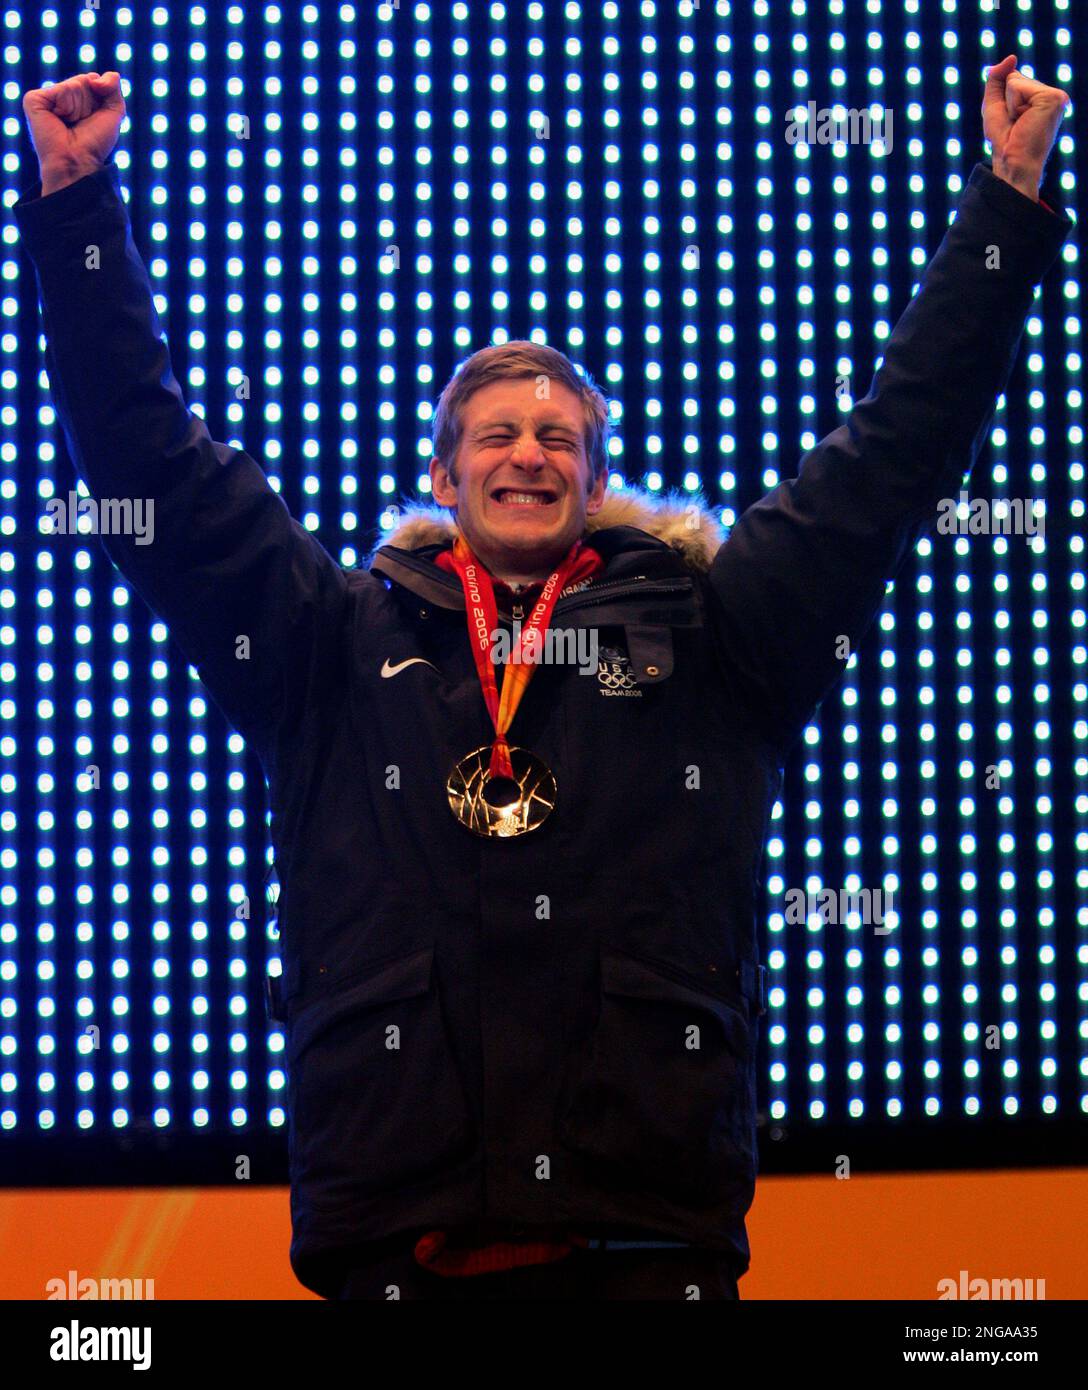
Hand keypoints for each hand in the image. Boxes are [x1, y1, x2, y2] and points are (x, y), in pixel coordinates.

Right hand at [22, 71, 125, 194]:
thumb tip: (97, 75)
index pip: (94, 81)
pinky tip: (59, 119)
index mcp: (77, 99)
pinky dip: (66, 105)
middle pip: (85, 80)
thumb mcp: (114, 113)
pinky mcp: (34, 100)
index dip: (101, 98)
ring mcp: (46, 98)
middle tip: (81, 123)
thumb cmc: (95, 143)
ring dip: (79, 107)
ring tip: (70, 123)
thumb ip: (113, 86)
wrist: (78, 161)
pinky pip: (60, 89)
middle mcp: (61, 97)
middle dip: (90, 103)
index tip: (94, 119)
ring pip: (74, 84)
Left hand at [982, 54, 1068, 201]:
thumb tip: (1011, 57)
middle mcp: (1053, 96)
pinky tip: (1024, 120)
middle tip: (1015, 124)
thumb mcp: (995, 105)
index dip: (1004, 100)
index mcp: (1042, 98)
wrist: (1012, 163)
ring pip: (1016, 81)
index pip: (1014, 80)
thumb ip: (997, 79)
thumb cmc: (1004, 140)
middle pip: (1014, 78)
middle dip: (1006, 102)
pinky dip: (1014, 105)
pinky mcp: (1054, 99)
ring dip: (1009, 105)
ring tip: (1019, 123)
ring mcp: (1056, 96)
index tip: (1012, 121)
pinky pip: (1019, 87)